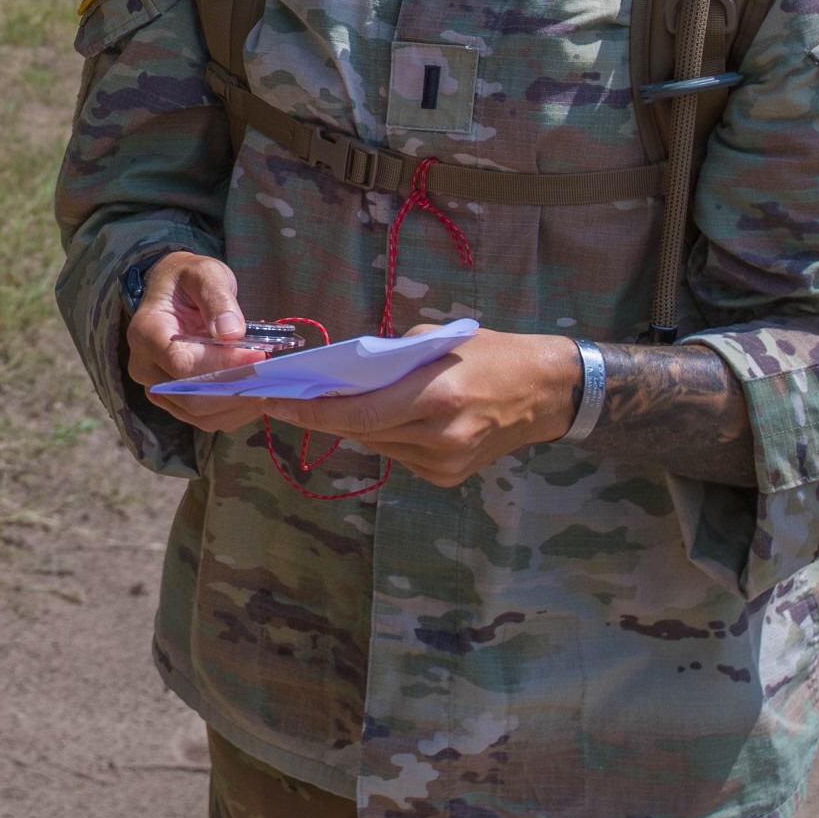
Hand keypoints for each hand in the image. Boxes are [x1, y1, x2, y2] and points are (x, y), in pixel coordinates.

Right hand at [126, 251, 280, 432]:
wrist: (175, 293)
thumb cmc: (188, 280)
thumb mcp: (203, 273)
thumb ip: (216, 297)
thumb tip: (232, 332)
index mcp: (146, 332)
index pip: (182, 363)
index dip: (223, 366)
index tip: (259, 356)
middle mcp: (144, 367)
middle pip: (190, 397)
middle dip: (236, 389)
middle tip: (271, 373)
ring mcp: (158, 388)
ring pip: (200, 415)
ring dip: (239, 405)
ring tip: (268, 383)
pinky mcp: (175, 402)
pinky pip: (206, 420)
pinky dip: (236, 412)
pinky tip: (256, 393)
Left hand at [254, 330, 579, 488]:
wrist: (545, 392)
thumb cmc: (490, 353)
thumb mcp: (438, 340)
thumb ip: (388, 358)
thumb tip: (340, 372)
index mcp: (438, 396)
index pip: (358, 413)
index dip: (311, 412)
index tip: (273, 402)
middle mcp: (440, 436)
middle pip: (361, 432)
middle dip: (321, 416)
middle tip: (286, 398)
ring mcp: (446, 463)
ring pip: (377, 445)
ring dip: (350, 426)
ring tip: (325, 403)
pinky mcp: (448, 477)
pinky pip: (398, 455)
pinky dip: (382, 436)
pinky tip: (381, 418)